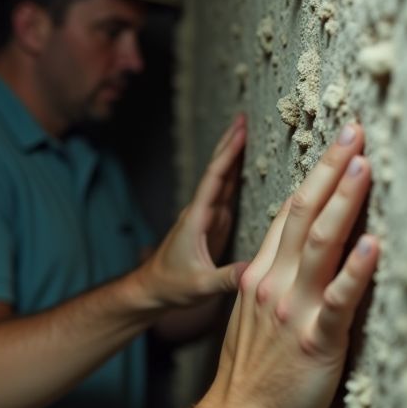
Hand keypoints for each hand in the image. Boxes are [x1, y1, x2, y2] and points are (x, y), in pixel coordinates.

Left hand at [138, 114, 247, 307]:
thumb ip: (225, 279)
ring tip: (247, 133)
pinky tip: (244, 167)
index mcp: (197, 219)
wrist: (152, 290)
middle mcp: (201, 212)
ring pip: (222, 180)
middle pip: (218, 171)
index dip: (228, 155)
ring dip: (234, 157)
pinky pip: (226, 195)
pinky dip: (236, 177)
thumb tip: (253, 273)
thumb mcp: (199, 285)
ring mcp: (206, 217)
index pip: (214, 180)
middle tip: (244, 118)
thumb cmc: (171, 286)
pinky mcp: (212, 225)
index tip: (241, 131)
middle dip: (230, 145)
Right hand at [198, 123, 378, 407]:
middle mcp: (273, 283)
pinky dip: (357, 269)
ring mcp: (292, 309)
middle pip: (301, 213)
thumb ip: (274, 285)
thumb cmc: (253, 378)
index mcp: (261, 276)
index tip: (337, 144)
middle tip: (354, 130)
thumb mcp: (256, 319)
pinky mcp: (315, 338)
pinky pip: (338, 298)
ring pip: (318, 242)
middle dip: (330, 168)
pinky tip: (374, 244)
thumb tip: (297, 261)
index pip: (287, 213)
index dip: (314, 175)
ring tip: (363, 166)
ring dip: (343, 200)